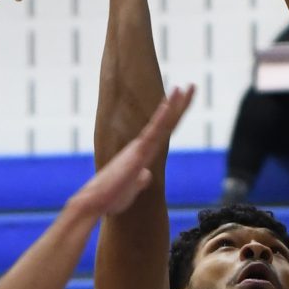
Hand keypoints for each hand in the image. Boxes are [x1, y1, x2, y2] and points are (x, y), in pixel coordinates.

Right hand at [69, 87, 194, 222]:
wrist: (95, 202)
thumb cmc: (111, 197)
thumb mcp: (132, 189)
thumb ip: (140, 180)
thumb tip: (146, 175)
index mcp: (144, 153)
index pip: (165, 130)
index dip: (176, 115)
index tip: (185, 100)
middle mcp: (143, 146)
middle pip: (166, 122)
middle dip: (180, 103)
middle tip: (192, 85)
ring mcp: (140, 148)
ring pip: (161, 124)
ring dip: (172, 105)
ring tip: (182, 87)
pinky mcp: (137, 154)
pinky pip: (152, 133)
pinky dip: (161, 118)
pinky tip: (168, 105)